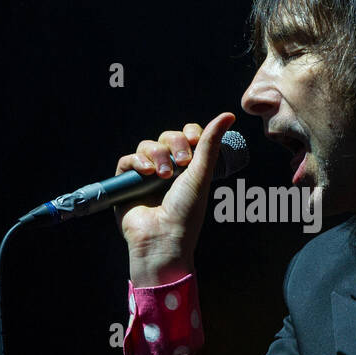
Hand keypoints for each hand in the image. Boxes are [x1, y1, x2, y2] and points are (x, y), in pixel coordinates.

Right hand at [113, 111, 237, 286]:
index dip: (190, 133)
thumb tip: (229, 114)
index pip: (187, 136)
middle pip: (167, 137)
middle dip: (175, 143)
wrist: (163, 239)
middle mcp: (167, 169)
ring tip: (164, 175)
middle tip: (183, 162)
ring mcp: (146, 176)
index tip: (195, 140)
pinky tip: (147, 172)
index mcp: (188, 168)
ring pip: (147, 146)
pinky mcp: (126, 184)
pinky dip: (136, 161)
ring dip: (157, 154)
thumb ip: (211, 143)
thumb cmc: (186, 212)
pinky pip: (127, 160)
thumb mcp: (201, 174)